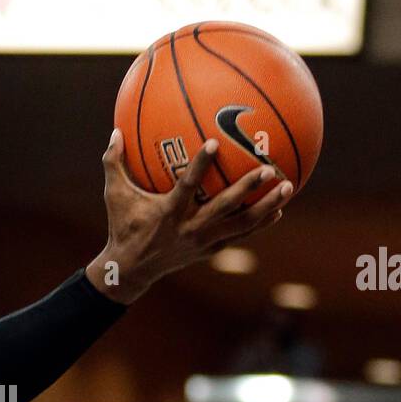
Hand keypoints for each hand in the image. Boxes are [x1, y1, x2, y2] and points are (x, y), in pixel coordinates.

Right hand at [86, 130, 291, 303]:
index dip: (199, 165)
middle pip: (223, 208)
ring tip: (287, 188)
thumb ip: (114, 163)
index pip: (186, 186)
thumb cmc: (123, 226)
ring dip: (265, 207)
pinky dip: (259, 224)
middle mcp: (189, 228)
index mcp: (167, 213)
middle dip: (246, 189)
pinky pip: (240, 235)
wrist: (130, 270)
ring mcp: (203, 242)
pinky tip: (277, 210)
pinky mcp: (210, 250)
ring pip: (240, 224)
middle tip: (267, 169)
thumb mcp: (114, 196)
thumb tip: (115, 131)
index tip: (214, 142)